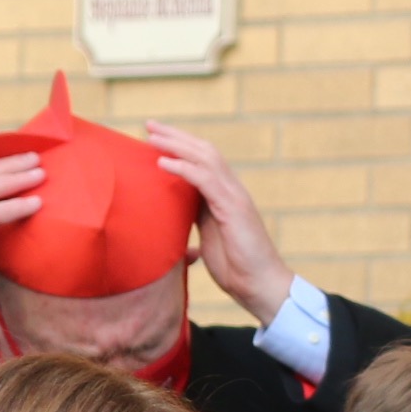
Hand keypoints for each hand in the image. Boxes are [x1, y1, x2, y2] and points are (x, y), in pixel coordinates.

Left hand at [145, 122, 291, 322]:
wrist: (261, 286)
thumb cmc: (237, 269)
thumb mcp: (211, 239)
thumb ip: (198, 221)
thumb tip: (177, 215)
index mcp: (226, 196)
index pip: (204, 160)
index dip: (181, 146)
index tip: (155, 137)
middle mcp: (232, 190)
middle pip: (204, 151)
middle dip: (176, 136)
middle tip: (149, 125)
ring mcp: (235, 197)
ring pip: (205, 158)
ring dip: (176, 145)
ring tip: (152, 137)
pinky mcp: (233, 208)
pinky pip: (205, 180)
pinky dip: (183, 168)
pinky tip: (163, 163)